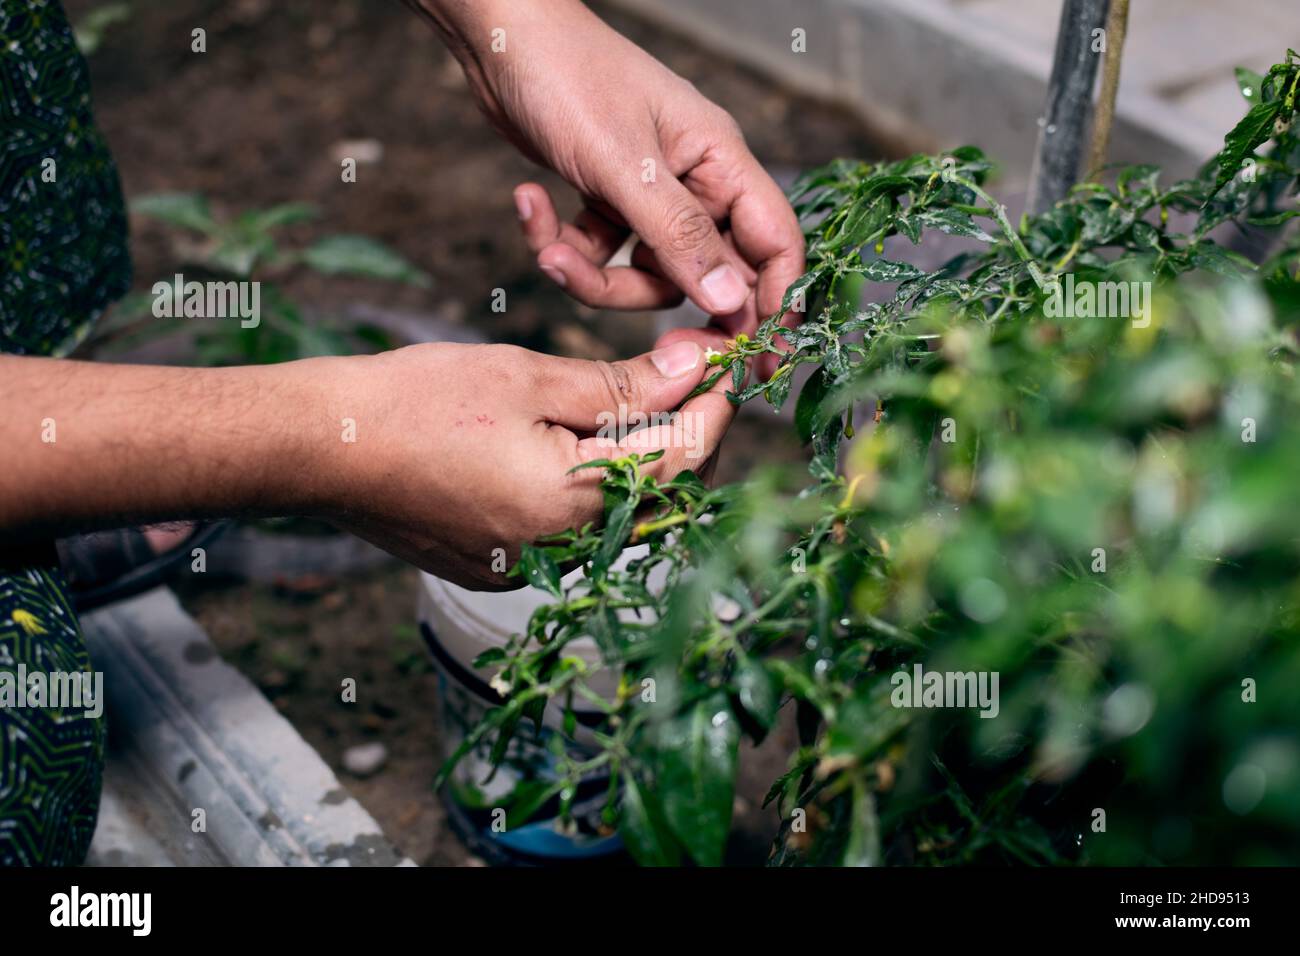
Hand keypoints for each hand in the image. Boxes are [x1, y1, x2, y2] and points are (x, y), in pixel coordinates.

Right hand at [318, 337, 730, 587]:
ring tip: (643, 397)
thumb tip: (696, 366)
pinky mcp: (500, 565)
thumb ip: (623, 385)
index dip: (716, 407)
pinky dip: (592, 483)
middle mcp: (558, 553)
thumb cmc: (416, 402)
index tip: (728, 360)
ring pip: (616, 514)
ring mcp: (527, 567)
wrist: (322, 448)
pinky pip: (572, 528)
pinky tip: (583, 438)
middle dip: (686, 435)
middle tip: (689, 372)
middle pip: (658, 497)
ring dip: (640, 460)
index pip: (683, 461)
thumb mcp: (530, 378)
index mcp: (573, 508)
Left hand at [413, 0, 803, 338]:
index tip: (761, 356)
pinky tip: (531, 208)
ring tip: (552, 250)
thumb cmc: (569, 79)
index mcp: (719, 162)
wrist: (499, 40)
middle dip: (670, 304)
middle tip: (661, 356)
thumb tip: (733, 300)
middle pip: (707, 272)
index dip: (775, 300)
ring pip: (648, 274)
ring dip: (598, 278)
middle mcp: (694, 181)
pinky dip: (567, 247)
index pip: (774, 241)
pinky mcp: (607, 200)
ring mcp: (649, 194)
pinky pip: (603, 254)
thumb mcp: (625, 167)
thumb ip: (679, 237)